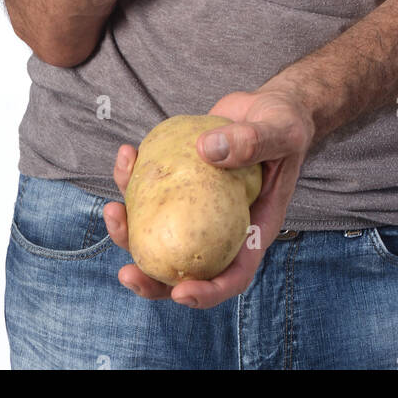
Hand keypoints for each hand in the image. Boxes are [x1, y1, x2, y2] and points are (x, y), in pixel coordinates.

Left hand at [102, 89, 314, 308]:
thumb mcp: (281, 131)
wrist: (267, 105)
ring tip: (112, 209)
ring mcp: (197, 207)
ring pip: (159, 233)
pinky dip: (133, 179)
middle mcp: (222, 226)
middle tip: (126, 272)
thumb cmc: (285, 123)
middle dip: (152, 278)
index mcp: (254, 228)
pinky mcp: (180, 182)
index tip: (180, 292)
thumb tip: (207, 151)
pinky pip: (152, 191)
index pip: (234, 274)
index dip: (207, 292)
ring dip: (129, 230)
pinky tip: (127, 154)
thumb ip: (253, 141)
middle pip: (186, 266)